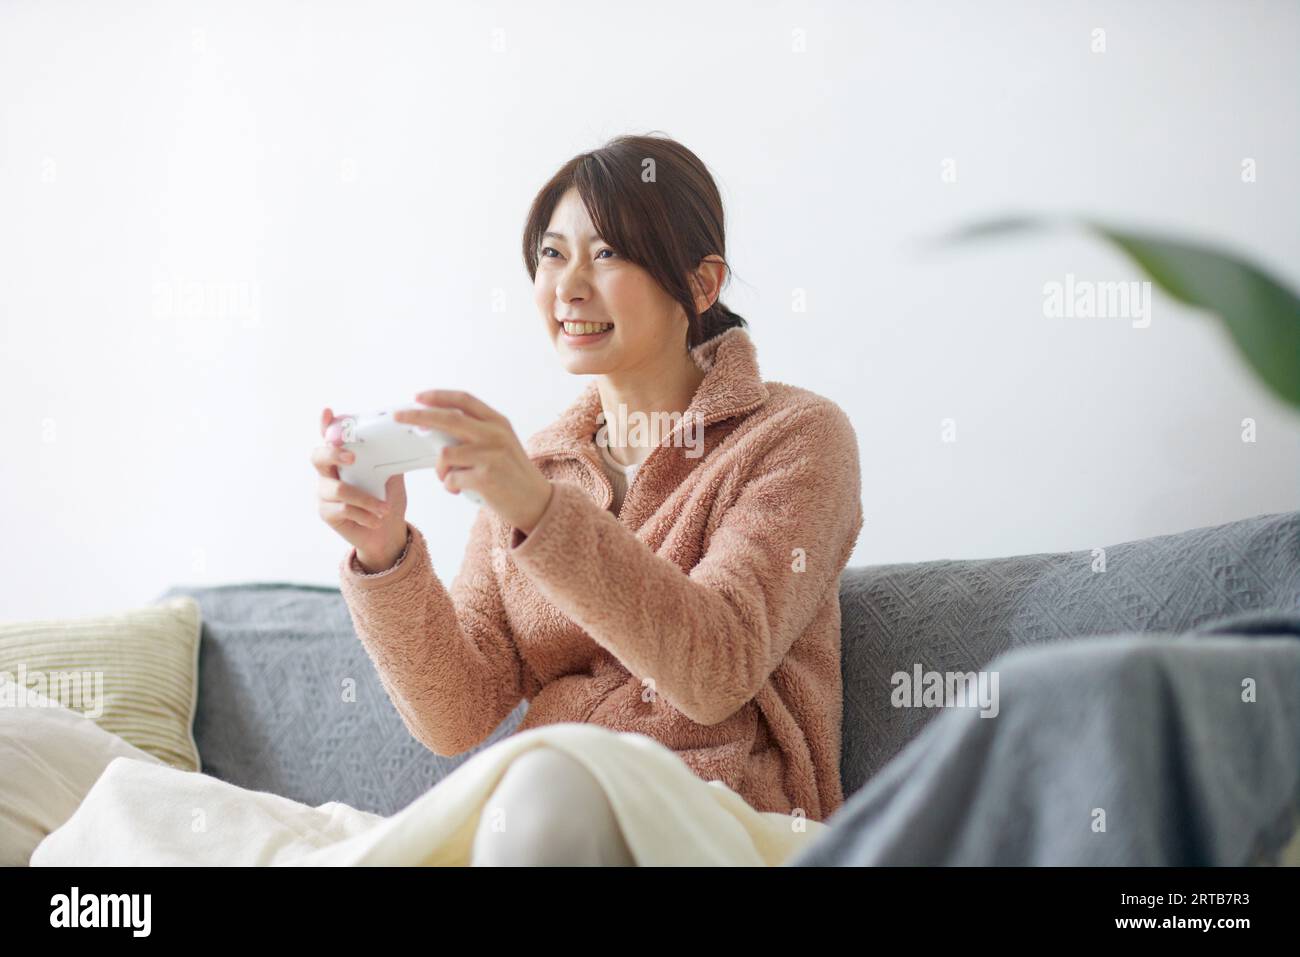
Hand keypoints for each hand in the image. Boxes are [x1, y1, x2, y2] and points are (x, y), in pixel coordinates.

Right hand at [311, 406, 409, 570]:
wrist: (388, 531)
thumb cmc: (387, 499)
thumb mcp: (392, 476)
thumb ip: (388, 458)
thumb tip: (400, 438)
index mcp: (343, 458)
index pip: (330, 437)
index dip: (325, 424)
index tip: (328, 412)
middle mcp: (328, 472)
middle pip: (318, 456)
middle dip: (334, 453)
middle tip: (353, 457)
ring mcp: (324, 492)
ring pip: (339, 489)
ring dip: (366, 499)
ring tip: (384, 508)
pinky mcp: (327, 512)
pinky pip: (344, 509)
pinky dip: (365, 514)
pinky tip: (376, 519)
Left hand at [393, 390, 553, 533]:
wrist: (537, 502)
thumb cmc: (512, 475)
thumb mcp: (500, 445)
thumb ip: (475, 433)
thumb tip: (434, 429)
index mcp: (498, 422)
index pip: (464, 400)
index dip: (438, 396)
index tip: (417, 397)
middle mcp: (495, 434)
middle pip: (448, 418)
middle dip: (418, 416)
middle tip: (399, 418)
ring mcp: (491, 455)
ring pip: (445, 454)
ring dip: (440, 470)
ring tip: (451, 479)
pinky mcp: (485, 477)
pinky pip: (450, 478)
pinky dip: (449, 486)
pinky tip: (461, 490)